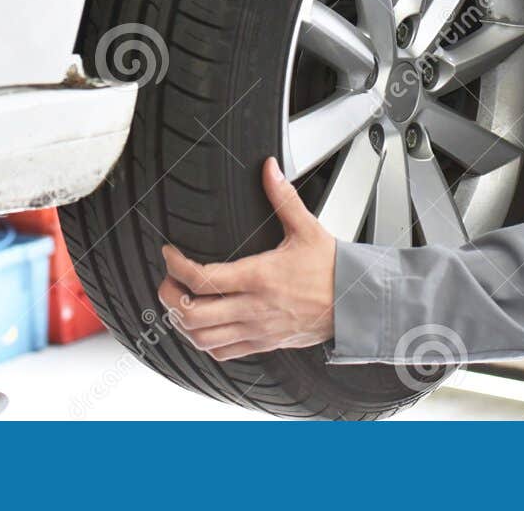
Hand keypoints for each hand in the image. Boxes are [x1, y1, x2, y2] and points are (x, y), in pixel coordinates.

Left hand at [156, 156, 335, 360]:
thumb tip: (269, 169)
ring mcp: (256, 329)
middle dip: (170, 296)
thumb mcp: (306, 228)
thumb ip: (283, 198)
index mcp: (259, 277)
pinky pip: (223, 353)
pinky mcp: (263, 343)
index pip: (203, 278)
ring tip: (179, 303)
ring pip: (203, 338)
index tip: (170, 255)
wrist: (355, 303)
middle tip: (168, 280)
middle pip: (193, 313)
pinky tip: (202, 326)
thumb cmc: (332, 269)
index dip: (176, 267)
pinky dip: (204, 342)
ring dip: (182, 322)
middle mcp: (253, 307)